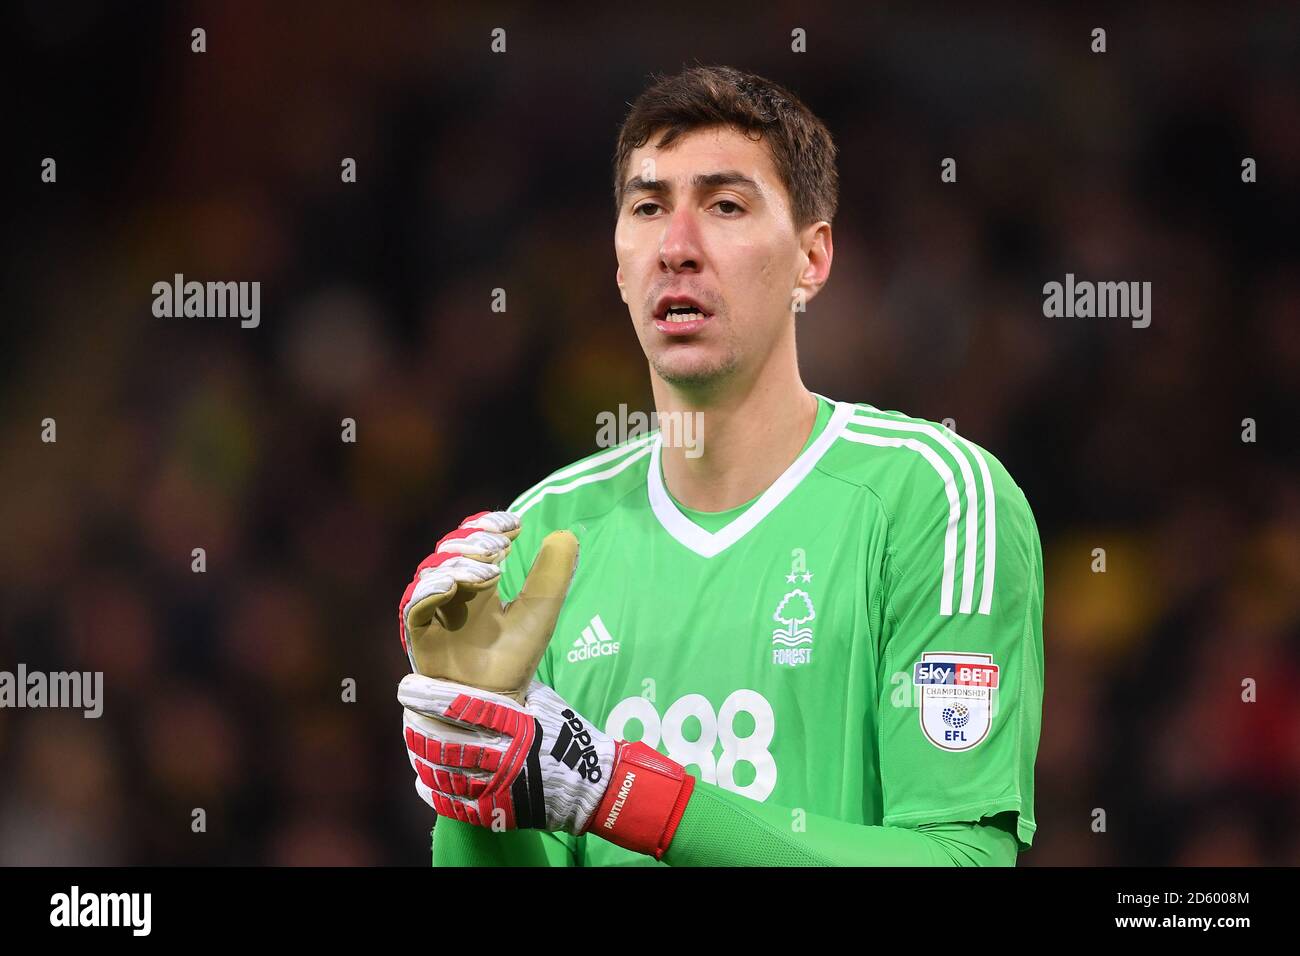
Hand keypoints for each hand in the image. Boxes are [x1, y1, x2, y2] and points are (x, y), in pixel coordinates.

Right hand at [397, 510, 577, 702]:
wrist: (496, 701)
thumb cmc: (514, 657)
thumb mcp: (541, 611)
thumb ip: (553, 576)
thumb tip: (565, 535)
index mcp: (478, 581)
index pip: (473, 538)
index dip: (488, 524)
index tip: (513, 525)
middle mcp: (453, 590)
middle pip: (449, 548)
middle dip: (475, 540)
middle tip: (501, 547)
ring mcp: (434, 609)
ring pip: (432, 570)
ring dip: (459, 563)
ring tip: (491, 572)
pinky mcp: (419, 632)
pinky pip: (414, 603)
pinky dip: (430, 589)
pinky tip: (451, 586)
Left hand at [400, 674, 695, 859]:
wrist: (592, 786)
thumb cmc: (569, 736)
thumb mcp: (546, 701)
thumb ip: (513, 687)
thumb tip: (484, 667)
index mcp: (514, 723)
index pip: (460, 707)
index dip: (428, 697)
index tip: (406, 686)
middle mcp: (502, 755)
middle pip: (442, 742)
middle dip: (415, 727)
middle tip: (407, 715)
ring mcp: (497, 787)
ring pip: (441, 773)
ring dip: (419, 757)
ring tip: (412, 743)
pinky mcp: (496, 811)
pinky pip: (452, 804)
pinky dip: (431, 791)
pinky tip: (422, 779)